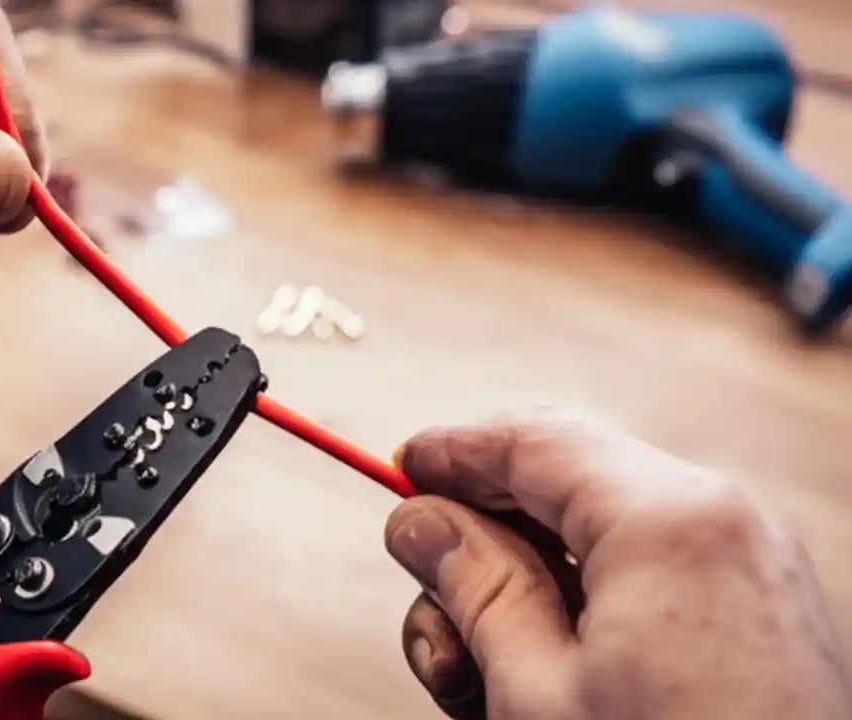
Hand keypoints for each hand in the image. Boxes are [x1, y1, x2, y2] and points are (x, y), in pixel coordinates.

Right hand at [385, 408, 851, 719]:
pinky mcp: (759, 609)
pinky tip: (542, 674)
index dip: (453, 451)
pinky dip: (586, 602)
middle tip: (430, 588)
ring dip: (527, 581)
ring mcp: (750, 564)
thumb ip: (473, 588)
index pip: (533, 441)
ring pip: (602, 532)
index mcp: (667, 520)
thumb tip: (419, 520)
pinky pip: (650, 571)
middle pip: (566, 480)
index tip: (398, 468)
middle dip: (485, 531)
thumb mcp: (536, 690)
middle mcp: (722, 520)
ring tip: (474, 670)